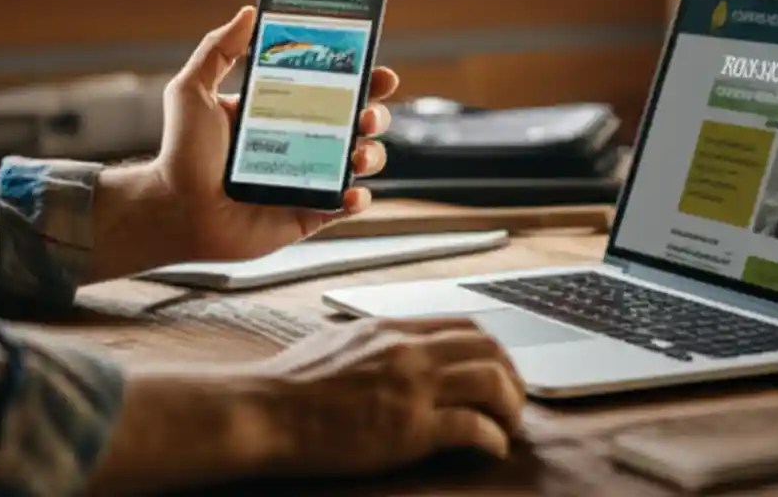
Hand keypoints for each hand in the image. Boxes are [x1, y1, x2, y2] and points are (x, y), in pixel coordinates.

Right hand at [89, 318, 524, 493]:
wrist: (265, 411)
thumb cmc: (289, 385)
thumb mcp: (336, 343)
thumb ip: (371, 344)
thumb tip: (387, 351)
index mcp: (390, 328)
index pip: (464, 326)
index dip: (491, 351)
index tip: (495, 374)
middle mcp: (408, 349)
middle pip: (489, 349)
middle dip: (512, 378)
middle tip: (511, 406)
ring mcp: (412, 386)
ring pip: (493, 382)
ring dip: (510, 409)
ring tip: (506, 430)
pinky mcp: (411, 427)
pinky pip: (474, 427)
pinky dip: (492, 440)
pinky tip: (487, 451)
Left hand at [95, 7, 399, 273]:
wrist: (175, 210)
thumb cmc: (181, 152)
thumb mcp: (193, 91)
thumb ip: (217, 49)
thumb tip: (248, 11)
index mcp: (281, 110)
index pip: (330, 87)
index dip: (359, 75)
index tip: (375, 65)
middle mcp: (300, 141)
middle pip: (356, 122)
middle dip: (375, 113)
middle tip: (368, 112)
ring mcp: (307, 178)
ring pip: (359, 162)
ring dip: (371, 155)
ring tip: (358, 155)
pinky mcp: (307, 213)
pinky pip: (344, 206)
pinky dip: (357, 200)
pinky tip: (352, 193)